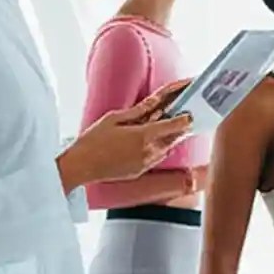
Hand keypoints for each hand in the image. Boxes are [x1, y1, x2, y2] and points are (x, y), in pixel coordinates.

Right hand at [59, 84, 193, 189]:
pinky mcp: (140, 171)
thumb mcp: (114, 119)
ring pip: (166, 148)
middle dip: (179, 128)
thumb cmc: (94, 140)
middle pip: (173, 138)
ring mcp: (146, 163)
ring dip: (168, 138)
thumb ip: (138, 111)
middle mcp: (149, 151)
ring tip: (165, 127)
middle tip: (183, 117)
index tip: (191, 113)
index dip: (185, 119)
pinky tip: (149, 141)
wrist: (82, 166)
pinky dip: (158, 149)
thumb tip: (155, 102)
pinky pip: (156, 158)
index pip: (173, 126)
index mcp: (143, 135)